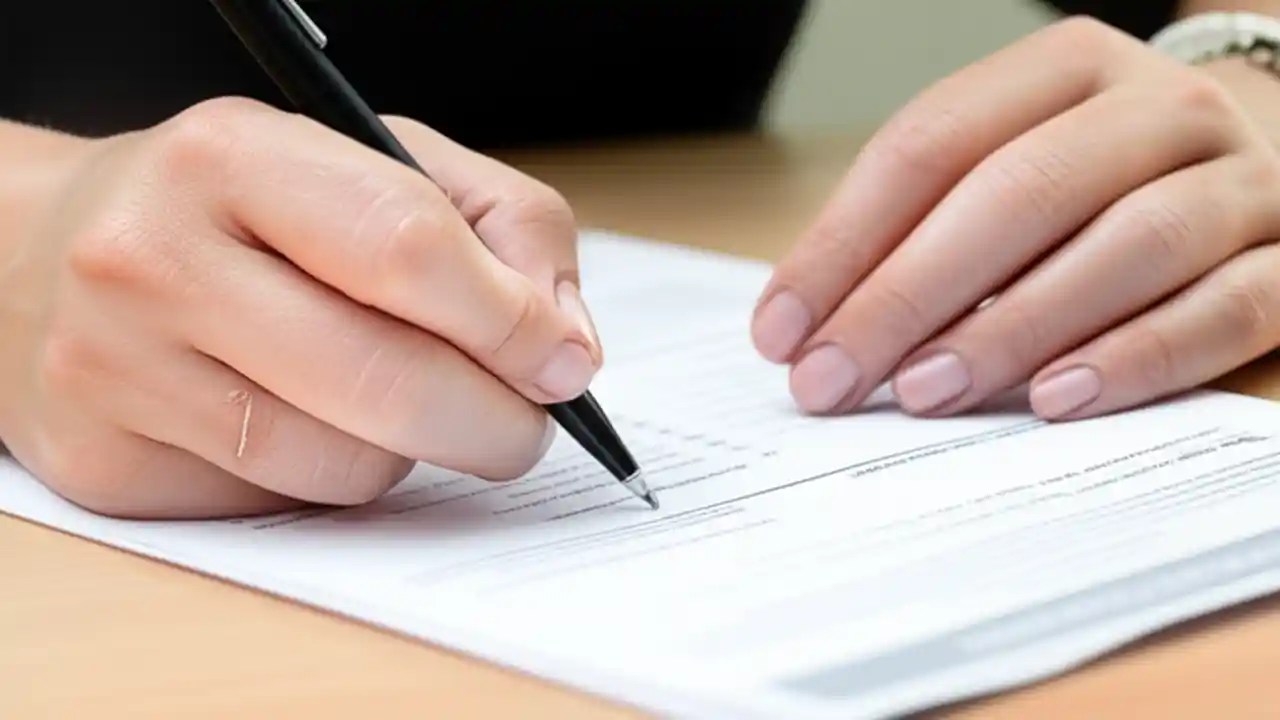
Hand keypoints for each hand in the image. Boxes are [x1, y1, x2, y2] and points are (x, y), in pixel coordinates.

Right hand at [0, 98, 599, 517]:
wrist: (46, 253)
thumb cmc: (242, 208)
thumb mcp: (376, 162)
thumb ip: (502, 228)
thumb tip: (566, 347)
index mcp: (232, 157)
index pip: (409, 250)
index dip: (513, 321)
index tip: (562, 362)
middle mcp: (153, 261)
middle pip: (388, 382)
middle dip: (496, 422)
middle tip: (525, 424)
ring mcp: (117, 373)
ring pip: (345, 465)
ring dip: (409, 450)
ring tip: (388, 397)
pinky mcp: (109, 465)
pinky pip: (284, 504)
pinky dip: (330, 475)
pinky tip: (303, 420)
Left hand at [752, 17, 1279, 420]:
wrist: (1278, 153)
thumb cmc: (1107, 174)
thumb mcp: (1013, 160)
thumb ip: (924, 223)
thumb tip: (813, 323)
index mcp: (1065, 68)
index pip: (931, 145)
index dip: (845, 242)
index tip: (783, 329)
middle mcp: (1158, 109)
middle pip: (1018, 193)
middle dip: (907, 295)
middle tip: (832, 379)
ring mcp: (1239, 181)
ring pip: (1126, 246)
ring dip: (1011, 328)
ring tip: (924, 392)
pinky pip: (1223, 310)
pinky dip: (1135, 358)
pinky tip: (1055, 400)